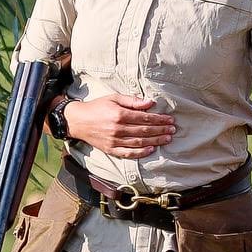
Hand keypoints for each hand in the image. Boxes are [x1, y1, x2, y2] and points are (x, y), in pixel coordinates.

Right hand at [60, 95, 175, 158]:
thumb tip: (150, 103)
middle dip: (161, 130)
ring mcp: (114, 141)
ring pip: (139, 142)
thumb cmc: (97, 107)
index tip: (170, 119)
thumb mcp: (114, 98)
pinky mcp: (110, 149)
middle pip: (144, 131)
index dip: (159, 119)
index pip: (145, 118)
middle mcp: (118, 129)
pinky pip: (128, 153)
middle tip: (172, 130)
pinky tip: (151, 150)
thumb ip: (132, 101)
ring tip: (167, 139)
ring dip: (155, 141)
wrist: (78, 121)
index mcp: (119, 115)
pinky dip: (140, 153)